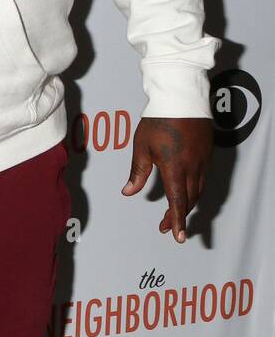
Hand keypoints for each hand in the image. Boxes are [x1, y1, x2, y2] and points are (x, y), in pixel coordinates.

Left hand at [122, 117, 211, 242]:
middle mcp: (192, 168)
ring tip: (174, 214)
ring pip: (197, 191)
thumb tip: (128, 192)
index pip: (177, 201)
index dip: (177, 221)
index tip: (177, 237)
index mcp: (175, 167)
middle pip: (188, 200)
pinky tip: (185, 193)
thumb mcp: (142, 146)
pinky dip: (193, 191)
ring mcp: (203, 162)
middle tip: (166, 227)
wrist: (181, 99)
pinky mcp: (207, 155)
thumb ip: (138, 172)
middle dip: (178, 216)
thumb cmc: (157, 121)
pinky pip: (202, 180)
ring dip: (186, 205)